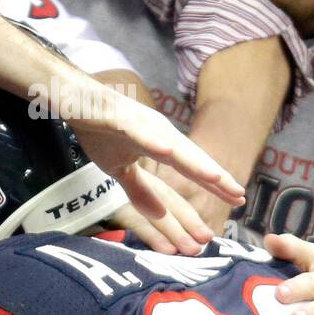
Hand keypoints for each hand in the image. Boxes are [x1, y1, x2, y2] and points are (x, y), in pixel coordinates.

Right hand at [58, 77, 244, 244]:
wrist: (75, 100)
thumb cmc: (99, 130)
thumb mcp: (121, 169)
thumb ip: (140, 191)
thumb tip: (158, 215)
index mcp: (161, 146)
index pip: (191, 173)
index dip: (213, 186)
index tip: (237, 201)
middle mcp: (159, 134)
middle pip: (191, 161)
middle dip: (214, 180)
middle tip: (239, 196)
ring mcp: (142, 125)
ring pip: (173, 147)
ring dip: (195, 162)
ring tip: (216, 177)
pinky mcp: (121, 119)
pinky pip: (139, 132)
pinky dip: (153, 141)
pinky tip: (167, 150)